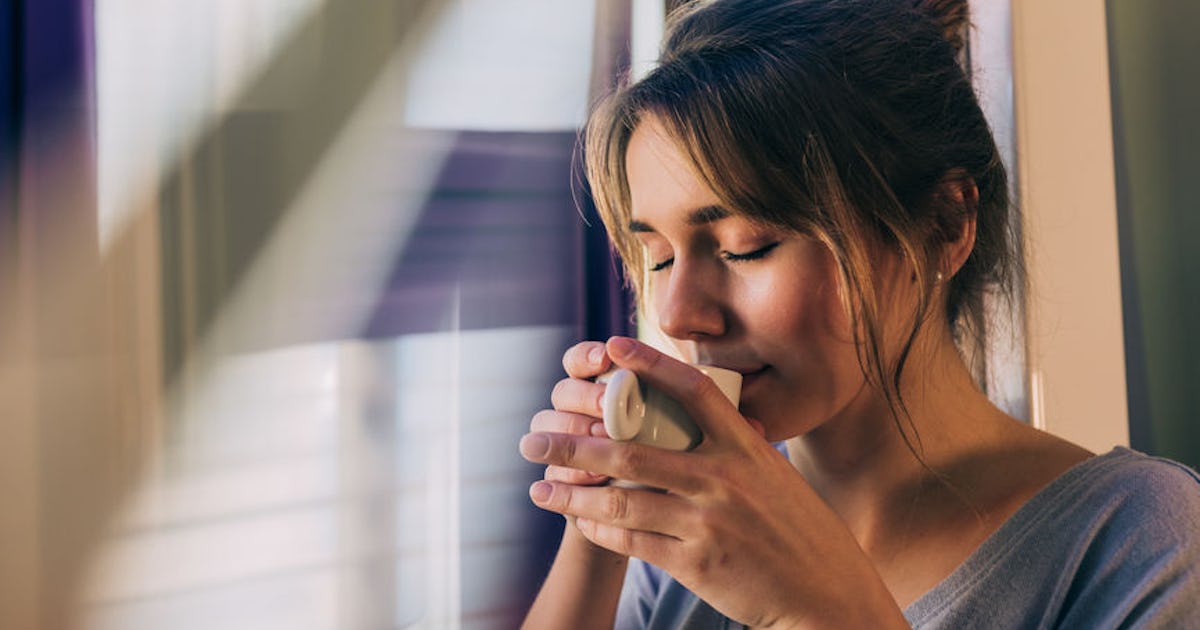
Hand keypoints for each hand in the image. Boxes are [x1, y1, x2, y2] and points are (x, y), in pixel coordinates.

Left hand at [519, 337, 906, 628]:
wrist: (826, 596)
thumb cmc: (799, 532)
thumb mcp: (775, 478)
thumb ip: (736, 451)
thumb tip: (700, 423)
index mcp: (745, 448)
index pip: (692, 390)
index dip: (649, 364)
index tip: (609, 347)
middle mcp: (723, 478)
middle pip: (630, 449)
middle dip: (571, 445)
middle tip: (532, 440)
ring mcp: (707, 522)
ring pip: (619, 500)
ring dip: (570, 495)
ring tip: (539, 491)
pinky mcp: (696, 562)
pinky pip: (632, 541)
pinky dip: (599, 531)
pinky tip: (579, 523)